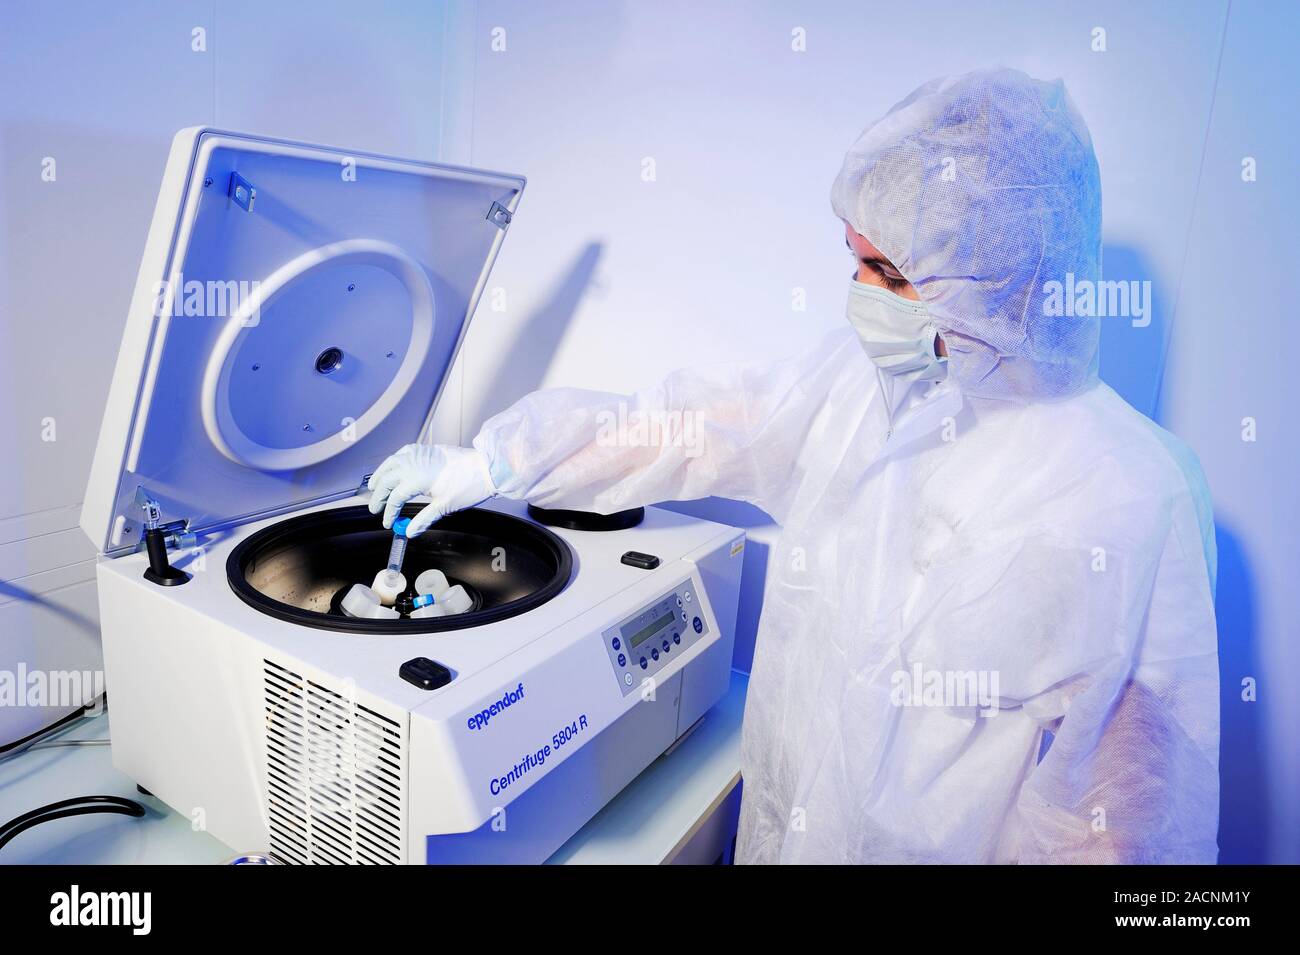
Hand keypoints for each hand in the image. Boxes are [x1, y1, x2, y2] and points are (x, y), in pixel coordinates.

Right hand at [366, 444, 496, 535]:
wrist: (484, 467)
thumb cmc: (468, 485)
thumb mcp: (445, 506)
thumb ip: (424, 519)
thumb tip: (410, 531)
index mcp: (416, 479)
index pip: (394, 499)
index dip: (389, 513)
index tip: (388, 523)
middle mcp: (413, 464)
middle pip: (387, 481)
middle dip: (379, 496)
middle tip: (376, 508)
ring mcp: (418, 454)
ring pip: (390, 464)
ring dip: (380, 476)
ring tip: (373, 486)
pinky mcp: (424, 449)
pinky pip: (401, 453)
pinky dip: (392, 462)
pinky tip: (391, 468)